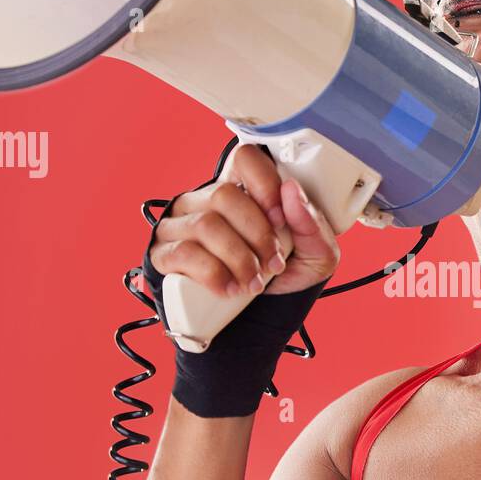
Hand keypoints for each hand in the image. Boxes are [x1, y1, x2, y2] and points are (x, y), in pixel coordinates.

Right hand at [148, 144, 340, 298]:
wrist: (258, 321)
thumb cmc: (284, 279)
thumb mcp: (316, 255)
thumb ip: (313, 224)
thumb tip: (291, 191)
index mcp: (243, 189)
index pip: (245, 158)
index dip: (265, 184)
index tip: (281, 219)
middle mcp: (206, 200)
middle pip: (224, 195)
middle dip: (257, 234)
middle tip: (273, 263)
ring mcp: (181, 225)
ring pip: (205, 224)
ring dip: (238, 259)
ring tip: (255, 283)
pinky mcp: (165, 255)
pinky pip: (183, 253)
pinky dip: (214, 275)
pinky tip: (231, 289)